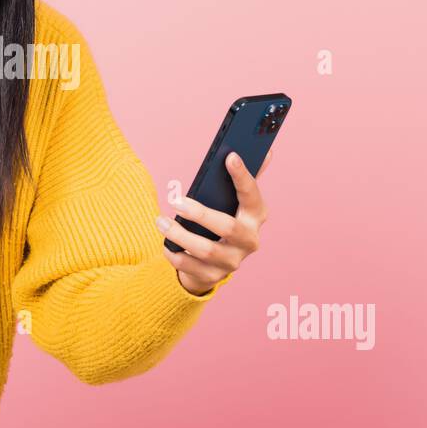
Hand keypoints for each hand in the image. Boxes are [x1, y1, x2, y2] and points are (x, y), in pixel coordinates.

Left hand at [158, 147, 272, 295]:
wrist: (214, 262)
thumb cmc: (223, 218)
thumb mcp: (234, 200)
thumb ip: (246, 177)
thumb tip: (266, 151)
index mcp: (256, 216)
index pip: (252, 195)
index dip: (242, 176)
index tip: (230, 157)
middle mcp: (249, 241)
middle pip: (227, 227)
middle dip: (200, 213)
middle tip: (175, 201)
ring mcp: (233, 262)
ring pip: (206, 250)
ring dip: (179, 234)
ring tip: (159, 221)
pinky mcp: (213, 276)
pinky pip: (189, 266)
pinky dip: (173, 253)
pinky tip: (165, 243)